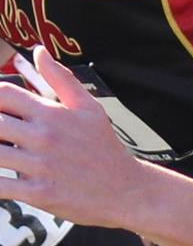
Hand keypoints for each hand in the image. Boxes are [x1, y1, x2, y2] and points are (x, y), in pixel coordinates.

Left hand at [0, 49, 146, 226]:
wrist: (126, 190)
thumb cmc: (104, 147)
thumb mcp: (89, 108)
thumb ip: (60, 78)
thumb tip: (38, 51)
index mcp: (53, 114)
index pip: (3, 94)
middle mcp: (45, 137)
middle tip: (0, 135)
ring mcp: (41, 166)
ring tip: (2, 152)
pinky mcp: (39, 194)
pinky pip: (0, 186)